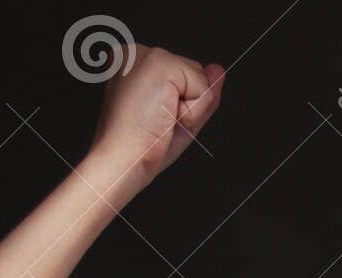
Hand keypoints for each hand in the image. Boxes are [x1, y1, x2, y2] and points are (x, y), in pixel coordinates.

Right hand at [87, 46, 223, 192]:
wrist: (123, 159)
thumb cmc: (142, 146)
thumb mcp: (179, 118)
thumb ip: (201, 92)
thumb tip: (218, 71)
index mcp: (134, 65)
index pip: (182, 77)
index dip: (180, 106)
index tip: (153, 119)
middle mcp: (137, 53)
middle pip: (193, 73)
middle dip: (187, 104)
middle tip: (158, 121)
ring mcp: (147, 54)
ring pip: (200, 79)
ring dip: (189, 109)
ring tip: (159, 119)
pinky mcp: (160, 63)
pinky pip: (203, 89)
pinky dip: (192, 112)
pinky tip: (164, 116)